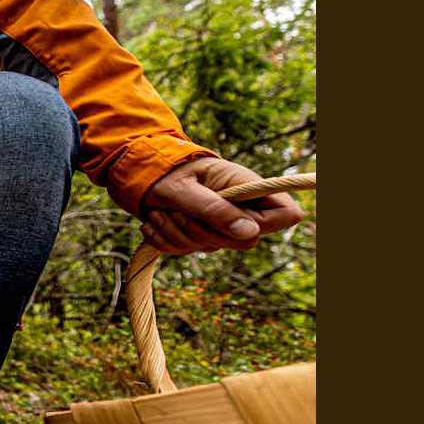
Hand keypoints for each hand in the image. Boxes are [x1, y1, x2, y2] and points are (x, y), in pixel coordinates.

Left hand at [138, 157, 303, 255]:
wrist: (137, 173)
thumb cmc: (163, 172)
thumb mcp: (185, 189)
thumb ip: (215, 210)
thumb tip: (251, 233)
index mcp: (245, 187)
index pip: (285, 214)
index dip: (267, 223)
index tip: (233, 220)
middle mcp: (237, 207)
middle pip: (245, 241)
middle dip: (204, 231)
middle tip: (179, 211)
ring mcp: (218, 223)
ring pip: (210, 247)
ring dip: (176, 233)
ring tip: (159, 211)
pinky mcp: (198, 234)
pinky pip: (187, 250)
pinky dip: (165, 239)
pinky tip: (154, 220)